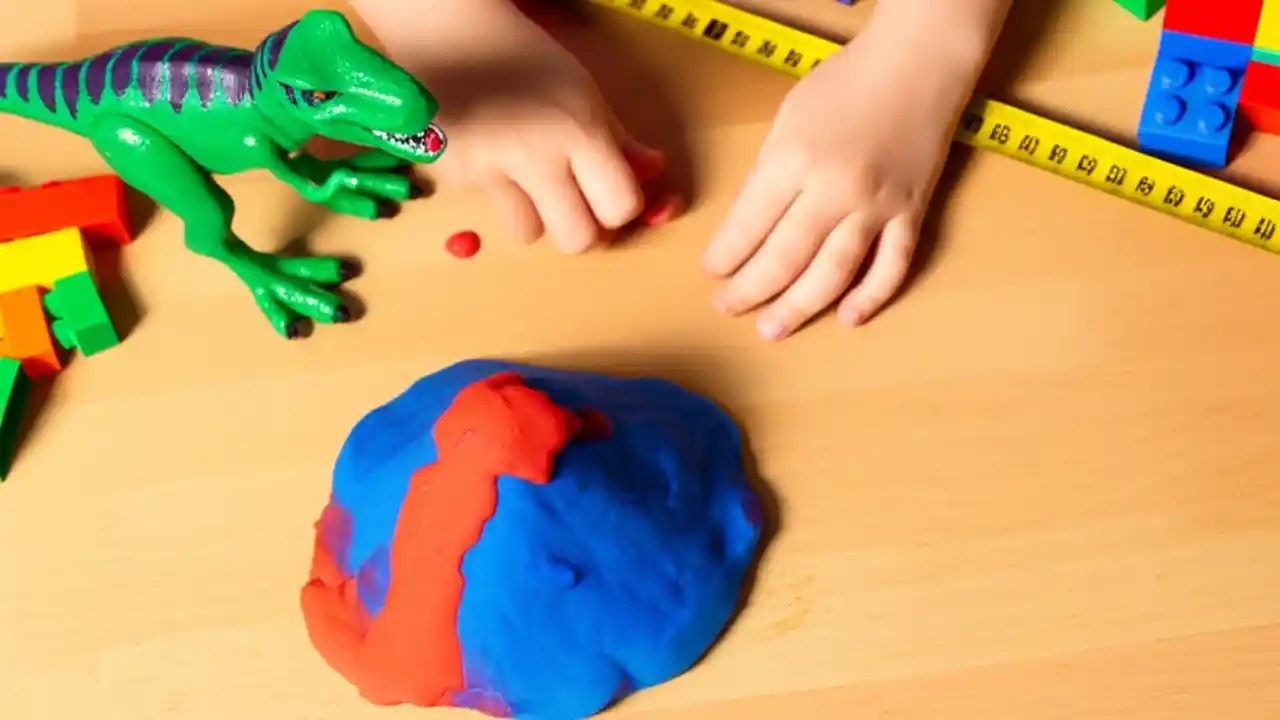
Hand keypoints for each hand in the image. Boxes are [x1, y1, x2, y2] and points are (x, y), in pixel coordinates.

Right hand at [375, 0, 666, 252]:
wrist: (450, 36)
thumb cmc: (524, 58)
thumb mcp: (581, 88)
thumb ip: (618, 138)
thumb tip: (654, 170)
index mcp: (579, 130)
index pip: (619, 206)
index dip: (620, 208)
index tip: (610, 194)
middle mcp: (538, 156)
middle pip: (577, 240)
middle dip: (582, 231)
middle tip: (575, 206)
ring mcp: (494, 170)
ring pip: (530, 234)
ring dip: (537, 219)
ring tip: (532, 186)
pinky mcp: (459, 177)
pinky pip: (492, 209)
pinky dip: (500, 196)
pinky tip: (495, 160)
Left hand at [702, 21, 973, 340]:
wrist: (918, 63)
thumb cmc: (845, 84)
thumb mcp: (787, 121)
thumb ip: (769, 175)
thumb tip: (748, 230)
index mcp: (794, 160)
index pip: (748, 225)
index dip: (724, 257)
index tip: (711, 273)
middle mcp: (834, 188)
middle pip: (783, 259)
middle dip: (749, 290)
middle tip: (726, 307)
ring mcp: (877, 205)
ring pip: (832, 274)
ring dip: (798, 308)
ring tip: (770, 329)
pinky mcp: (911, 212)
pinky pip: (892, 266)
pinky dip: (871, 297)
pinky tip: (847, 318)